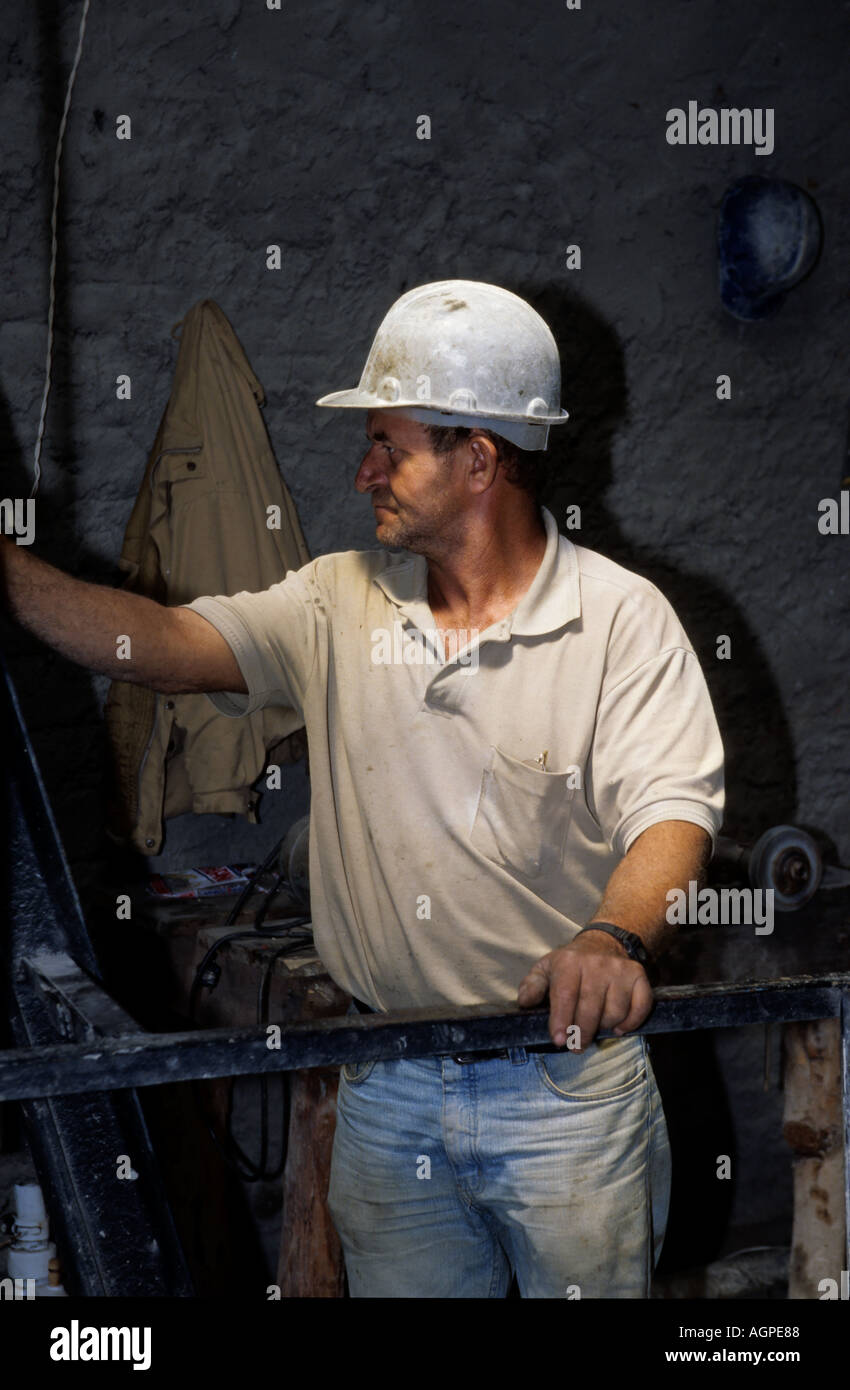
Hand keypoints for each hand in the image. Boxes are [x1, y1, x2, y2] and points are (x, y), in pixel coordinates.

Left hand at [516, 932, 653, 1049]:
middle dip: (582, 1033)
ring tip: (595, 1027)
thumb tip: (525, 1002)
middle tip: (577, 1046)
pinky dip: (631, 1023)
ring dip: (605, 1027)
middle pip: (591, 1008)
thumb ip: (532, 986)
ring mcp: (620, 970)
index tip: (560, 1040)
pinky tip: (618, 1026)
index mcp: (569, 962)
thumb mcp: (545, 969)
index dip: (562, 1021)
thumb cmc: (570, 964)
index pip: (565, 995)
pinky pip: (640, 1007)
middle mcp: (596, 964)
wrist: (603, 943)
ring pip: (615, 1012)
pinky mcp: (639, 976)